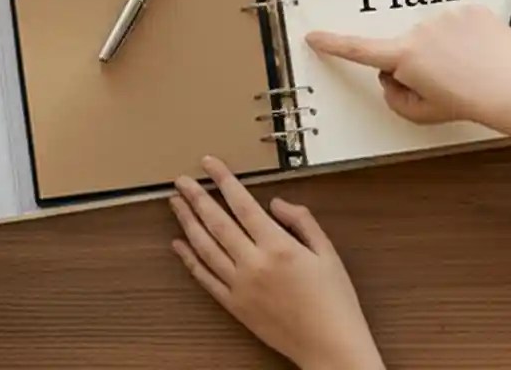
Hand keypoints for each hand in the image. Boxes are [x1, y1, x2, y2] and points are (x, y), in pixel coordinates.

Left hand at [170, 157, 383, 369]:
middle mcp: (254, 264)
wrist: (329, 345)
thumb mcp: (327, 252)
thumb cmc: (335, 300)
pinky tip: (179, 245)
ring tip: (175, 204)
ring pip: (205, 248)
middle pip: (217, 223)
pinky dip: (189, 260)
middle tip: (181, 180)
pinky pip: (205, 278)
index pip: (243, 205)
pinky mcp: (234, 306)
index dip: (224, 181)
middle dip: (196, 198)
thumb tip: (276, 203)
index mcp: (279, 247)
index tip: (210, 164)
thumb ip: (302, 221)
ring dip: (187, 223)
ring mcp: (240, 286)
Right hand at [306, 4, 510, 132]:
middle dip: (417, 61)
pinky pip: (459, 21)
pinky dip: (466, 35)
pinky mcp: (469, 8)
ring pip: (435, 32)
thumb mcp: (422, 113)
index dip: (333, 44)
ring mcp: (446, 14)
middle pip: (407, 46)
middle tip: (446, 82)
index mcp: (404, 56)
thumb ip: (395, 96)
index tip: (312, 36)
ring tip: (468, 67)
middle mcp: (420, 29)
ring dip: (444, 47)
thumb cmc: (466, 104)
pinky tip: (480, 52)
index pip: (359, 49)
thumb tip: (391, 77)